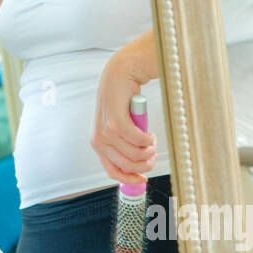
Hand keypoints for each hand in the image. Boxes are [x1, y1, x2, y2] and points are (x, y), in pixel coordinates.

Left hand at [91, 43, 157, 184]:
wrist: (121, 74)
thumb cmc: (123, 100)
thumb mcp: (120, 125)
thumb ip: (124, 143)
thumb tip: (139, 164)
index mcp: (98, 144)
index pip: (112, 172)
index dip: (130, 178)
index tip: (144, 178)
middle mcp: (99, 140)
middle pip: (127, 166)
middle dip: (146, 164)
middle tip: (154, 154)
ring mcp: (106, 132)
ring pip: (134, 155)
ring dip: (149, 151)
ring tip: (152, 140)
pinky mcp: (116, 122)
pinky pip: (137, 141)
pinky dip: (147, 140)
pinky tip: (150, 133)